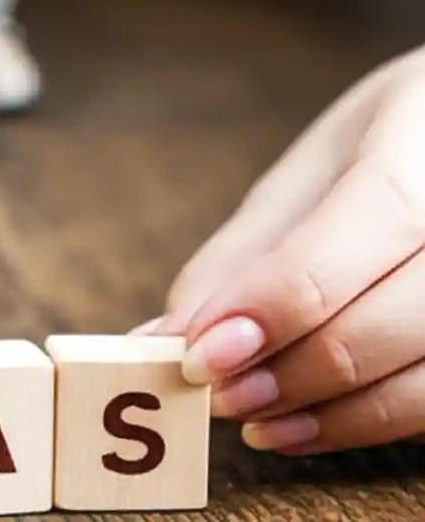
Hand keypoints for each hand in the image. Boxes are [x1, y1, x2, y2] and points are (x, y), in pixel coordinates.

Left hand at [141, 46, 424, 454]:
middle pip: (404, 313)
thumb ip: (243, 252)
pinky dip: (368, 423)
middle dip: (296, 368)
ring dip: (331, 412)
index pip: (378, 221)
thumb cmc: (388, 144)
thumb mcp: (311, 172)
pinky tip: (305, 424)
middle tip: (217, 394)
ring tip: (254, 419)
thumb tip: (166, 335)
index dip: (285, 299)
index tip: (202, 353)